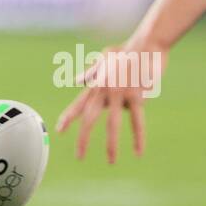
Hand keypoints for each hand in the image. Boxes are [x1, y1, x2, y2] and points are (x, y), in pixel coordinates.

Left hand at [55, 43, 166, 162]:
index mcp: (95, 84)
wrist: (146, 44)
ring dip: (111, 144)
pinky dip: (138, 136)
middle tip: (78, 156)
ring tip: (111, 161)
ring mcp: (119, 93)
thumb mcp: (104, 59)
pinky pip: (138, 120)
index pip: (78, 104)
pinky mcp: (137, 95)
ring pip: (113, 123)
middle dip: (83, 138)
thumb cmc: (126, 52)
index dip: (68, 118)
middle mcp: (104, 90)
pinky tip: (138, 152)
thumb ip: (91, 72)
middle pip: (90, 118)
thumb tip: (77, 80)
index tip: (59, 131)